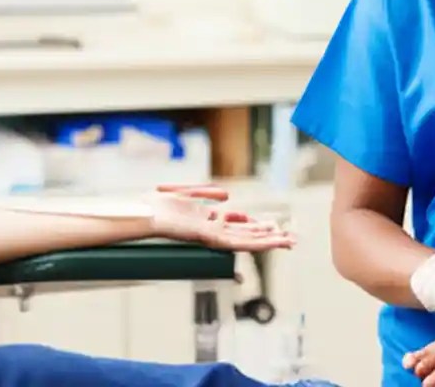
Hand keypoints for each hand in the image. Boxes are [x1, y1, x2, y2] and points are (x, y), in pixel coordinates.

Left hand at [147, 184, 295, 251]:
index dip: (257, 227)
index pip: (239, 227)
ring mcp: (211, 236)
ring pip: (246, 241)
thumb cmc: (156, 205)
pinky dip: (254, 242)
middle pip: (247, 236)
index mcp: (207, 223)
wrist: (142, 212)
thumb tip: (229, 197)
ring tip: (290, 242)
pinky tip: (268, 241)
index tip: (273, 227)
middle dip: (269, 237)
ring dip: (268, 242)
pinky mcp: (208, 238)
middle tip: (291, 239)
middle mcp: (212, 232)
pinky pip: (235, 241)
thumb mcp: (187, 193)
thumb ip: (208, 193)